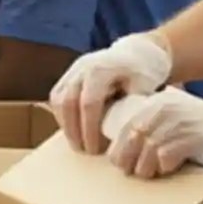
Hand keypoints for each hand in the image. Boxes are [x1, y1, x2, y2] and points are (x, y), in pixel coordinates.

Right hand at [49, 32, 171, 153]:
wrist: (137, 52)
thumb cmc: (144, 71)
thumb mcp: (145, 85)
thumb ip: (133, 104)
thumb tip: (123, 126)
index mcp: (100, 70)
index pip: (88, 103)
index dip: (89, 128)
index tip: (95, 149)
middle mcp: (81, 68)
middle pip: (67, 102)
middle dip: (72, 130)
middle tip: (82, 150)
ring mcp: (72, 70)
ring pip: (58, 99)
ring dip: (64, 123)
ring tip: (76, 143)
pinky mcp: (68, 74)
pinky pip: (57, 95)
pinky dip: (61, 114)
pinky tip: (71, 128)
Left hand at [106, 88, 202, 177]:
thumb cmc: (199, 120)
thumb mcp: (172, 110)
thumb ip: (150, 119)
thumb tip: (123, 142)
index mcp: (155, 104)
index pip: (127, 125)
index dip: (118, 146)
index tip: (115, 161)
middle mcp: (165, 110)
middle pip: (134, 137)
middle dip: (127, 157)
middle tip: (128, 172)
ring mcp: (180, 123)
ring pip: (149, 148)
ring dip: (145, 166)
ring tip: (147, 174)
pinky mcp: (195, 138)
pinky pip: (167, 155)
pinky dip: (164, 166)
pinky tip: (167, 169)